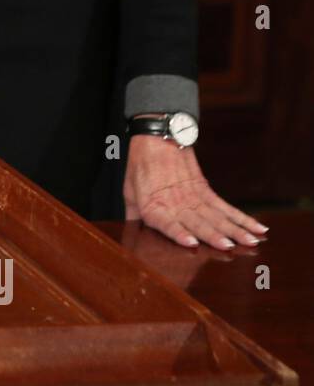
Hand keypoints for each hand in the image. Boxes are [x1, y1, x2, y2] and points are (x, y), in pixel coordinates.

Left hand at [123, 135, 267, 250]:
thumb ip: (132, 214)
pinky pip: (226, 207)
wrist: (158, 138)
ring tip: (250, 241)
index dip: (179, 233)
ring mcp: (194, 198)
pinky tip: (257, 227)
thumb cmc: (140, 166)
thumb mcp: (129, 191)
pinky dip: (242, 218)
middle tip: (229, 246)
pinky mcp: (206, 190)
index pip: (167, 223)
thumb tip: (131, 231)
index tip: (191, 242)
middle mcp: (177, 204)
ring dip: (235, 230)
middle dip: (214, 235)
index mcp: (154, 207)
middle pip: (198, 222)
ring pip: (217, 217)